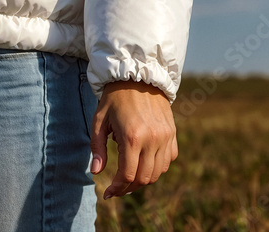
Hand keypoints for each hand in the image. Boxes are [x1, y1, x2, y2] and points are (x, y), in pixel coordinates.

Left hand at [89, 80, 177, 198]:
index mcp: (132, 136)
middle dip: (129, 187)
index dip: (117, 188)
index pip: (128, 175)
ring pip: (158, 172)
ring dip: (144, 178)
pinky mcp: (172, 133)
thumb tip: (96, 172)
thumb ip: (97, 147)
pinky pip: (168, 160)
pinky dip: (157, 167)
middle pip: (144, 178)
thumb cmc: (114, 97)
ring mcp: (165, 137)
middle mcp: (152, 139)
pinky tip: (144, 161)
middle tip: (118, 186)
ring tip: (130, 174)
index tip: (108, 193)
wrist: (137, 75)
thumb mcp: (99, 120)